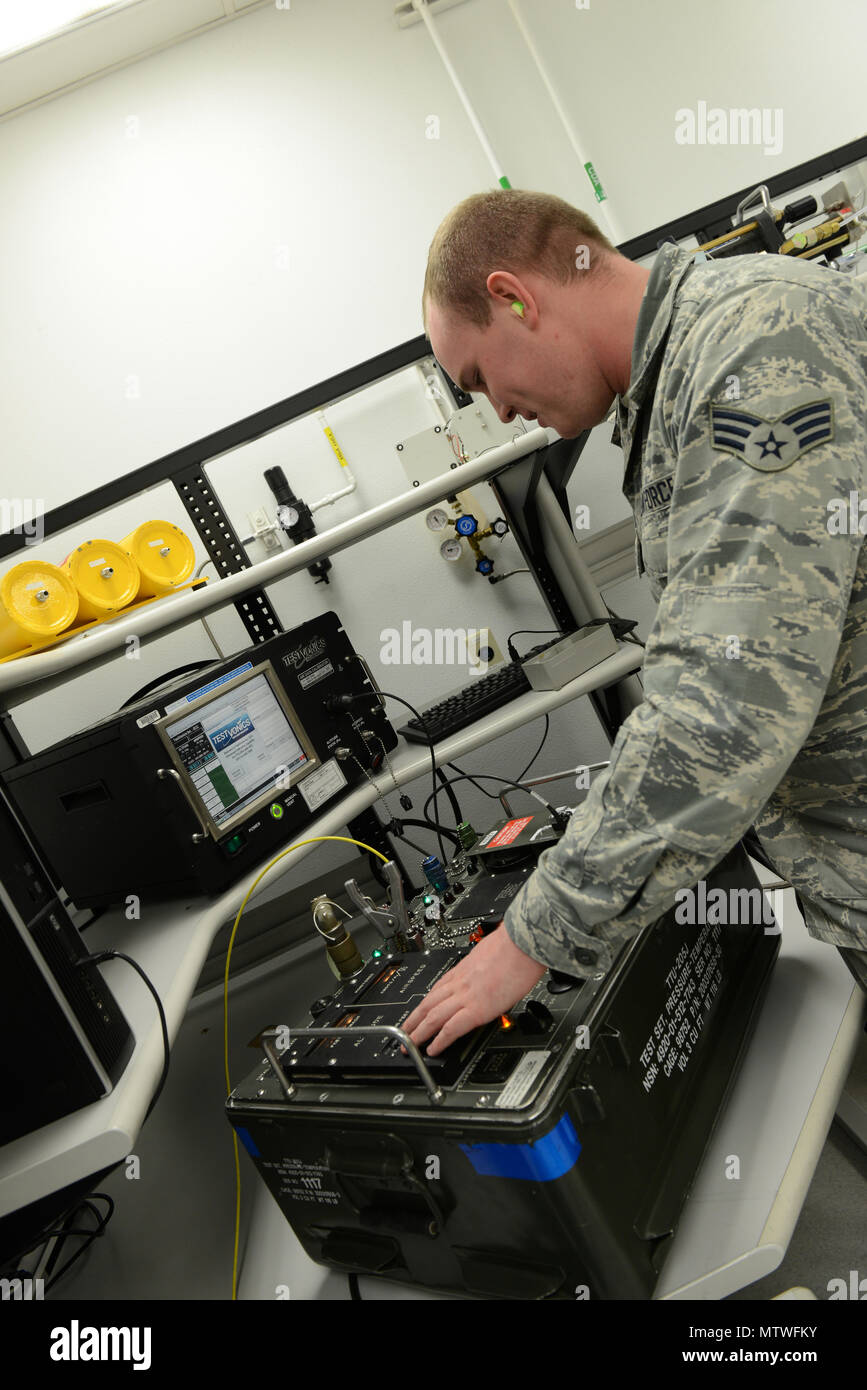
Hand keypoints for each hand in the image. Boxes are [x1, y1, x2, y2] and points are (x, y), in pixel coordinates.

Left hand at [401, 923, 546, 1056]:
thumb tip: (487, 969)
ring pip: (432, 1017)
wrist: (523, 943)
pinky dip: (439, 1040)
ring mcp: (465, 996)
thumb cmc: (514, 944)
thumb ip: (483, 964)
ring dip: (418, 1033)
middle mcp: (459, 982)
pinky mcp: (477, 1009)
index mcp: (463, 969)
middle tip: (401, 1034)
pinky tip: (432, 1049)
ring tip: (408, 1046)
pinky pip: (451, 1028)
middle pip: (427, 1004)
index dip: (423, 1005)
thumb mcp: (490, 952)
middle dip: (412, 1021)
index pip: (436, 990)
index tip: (417, 1014)